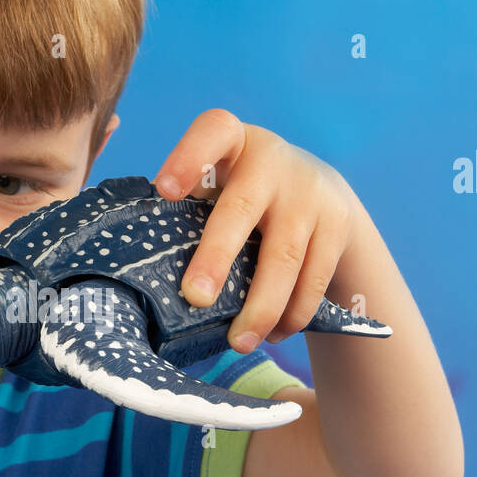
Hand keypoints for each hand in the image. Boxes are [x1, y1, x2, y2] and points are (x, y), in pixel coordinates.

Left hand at [153, 109, 361, 352]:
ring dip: (261, 307)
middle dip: (217, 257)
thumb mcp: (217, 180)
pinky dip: (292, 313)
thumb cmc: (240, 191)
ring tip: (239, 343)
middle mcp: (272, 161)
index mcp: (232, 141)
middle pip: (241, 209)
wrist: (319, 187)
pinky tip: (272, 334)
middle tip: (196, 298)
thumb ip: (185, 207)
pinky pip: (314, 278)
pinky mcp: (337, 225)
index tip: (165, 191)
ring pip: (284, 256)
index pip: (212, 132)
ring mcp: (309, 193)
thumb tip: (138, 265)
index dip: (187, 158)